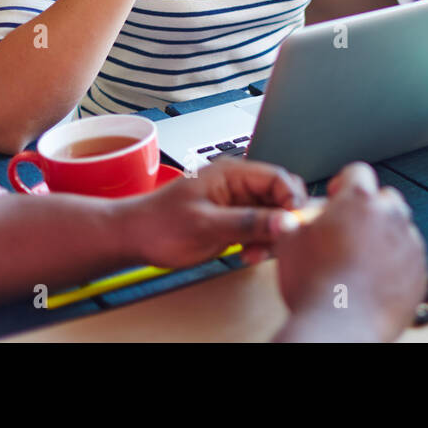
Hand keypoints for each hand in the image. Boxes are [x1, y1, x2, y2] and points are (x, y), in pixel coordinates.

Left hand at [118, 158, 306, 269]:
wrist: (133, 238)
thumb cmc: (159, 226)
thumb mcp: (206, 226)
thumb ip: (248, 222)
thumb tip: (286, 221)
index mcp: (232, 173)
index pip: (278, 179)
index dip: (292, 201)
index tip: (295, 225)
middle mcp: (238, 184)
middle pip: (280, 196)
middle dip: (283, 220)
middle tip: (276, 243)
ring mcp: (236, 202)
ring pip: (273, 214)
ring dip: (271, 235)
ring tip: (254, 254)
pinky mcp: (233, 220)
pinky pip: (259, 228)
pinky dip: (259, 242)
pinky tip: (247, 254)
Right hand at [273, 163, 427, 341]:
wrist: (338, 328)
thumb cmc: (314, 287)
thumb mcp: (289, 244)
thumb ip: (294, 221)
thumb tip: (291, 219)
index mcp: (359, 200)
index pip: (357, 172)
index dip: (343, 183)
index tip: (337, 197)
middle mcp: (390, 215)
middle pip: (384, 198)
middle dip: (368, 209)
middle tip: (349, 231)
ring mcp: (409, 243)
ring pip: (400, 228)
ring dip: (384, 236)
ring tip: (361, 259)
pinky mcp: (420, 270)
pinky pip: (410, 258)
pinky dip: (396, 263)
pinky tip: (375, 278)